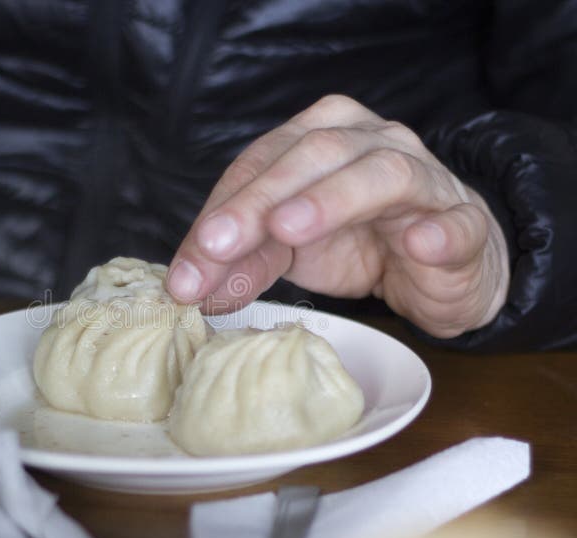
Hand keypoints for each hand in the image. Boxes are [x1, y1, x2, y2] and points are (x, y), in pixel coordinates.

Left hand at [166, 95, 509, 337]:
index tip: (189, 265)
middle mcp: (371, 143)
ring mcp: (424, 180)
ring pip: (382, 173)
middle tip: (219, 245)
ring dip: (331, 199)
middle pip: (312, 155)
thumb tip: (189, 286)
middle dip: (258, 202)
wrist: (439, 267)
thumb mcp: (288, 252)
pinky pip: (455, 223)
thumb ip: (243, 260)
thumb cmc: (359, 244)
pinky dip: (437, 233)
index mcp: (321, 137)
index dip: (221, 211)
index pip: (261, 162)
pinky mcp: (463, 223)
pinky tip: (418, 244)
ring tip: (289, 229)